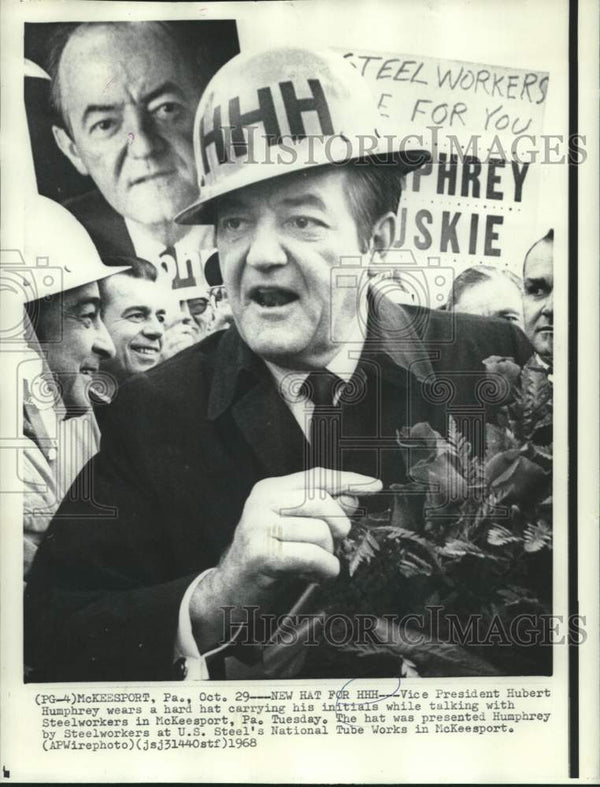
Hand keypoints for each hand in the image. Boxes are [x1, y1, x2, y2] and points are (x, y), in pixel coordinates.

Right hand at [189, 469, 381, 645]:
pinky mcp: (263, 553)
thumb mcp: (293, 528)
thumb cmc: (266, 558)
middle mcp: (262, 502)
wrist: (230, 592)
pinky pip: (314, 556)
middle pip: (322, 502)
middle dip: (338, 527)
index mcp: (269, 490)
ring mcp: (259, 526)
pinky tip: (315, 576)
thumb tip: (353, 497)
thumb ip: (320, 511)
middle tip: (332, 545)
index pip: (316, 476)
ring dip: (328, 555)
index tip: (374, 485)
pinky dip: (324, 570)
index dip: (348, 480)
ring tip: (314, 565)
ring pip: (321, 532)